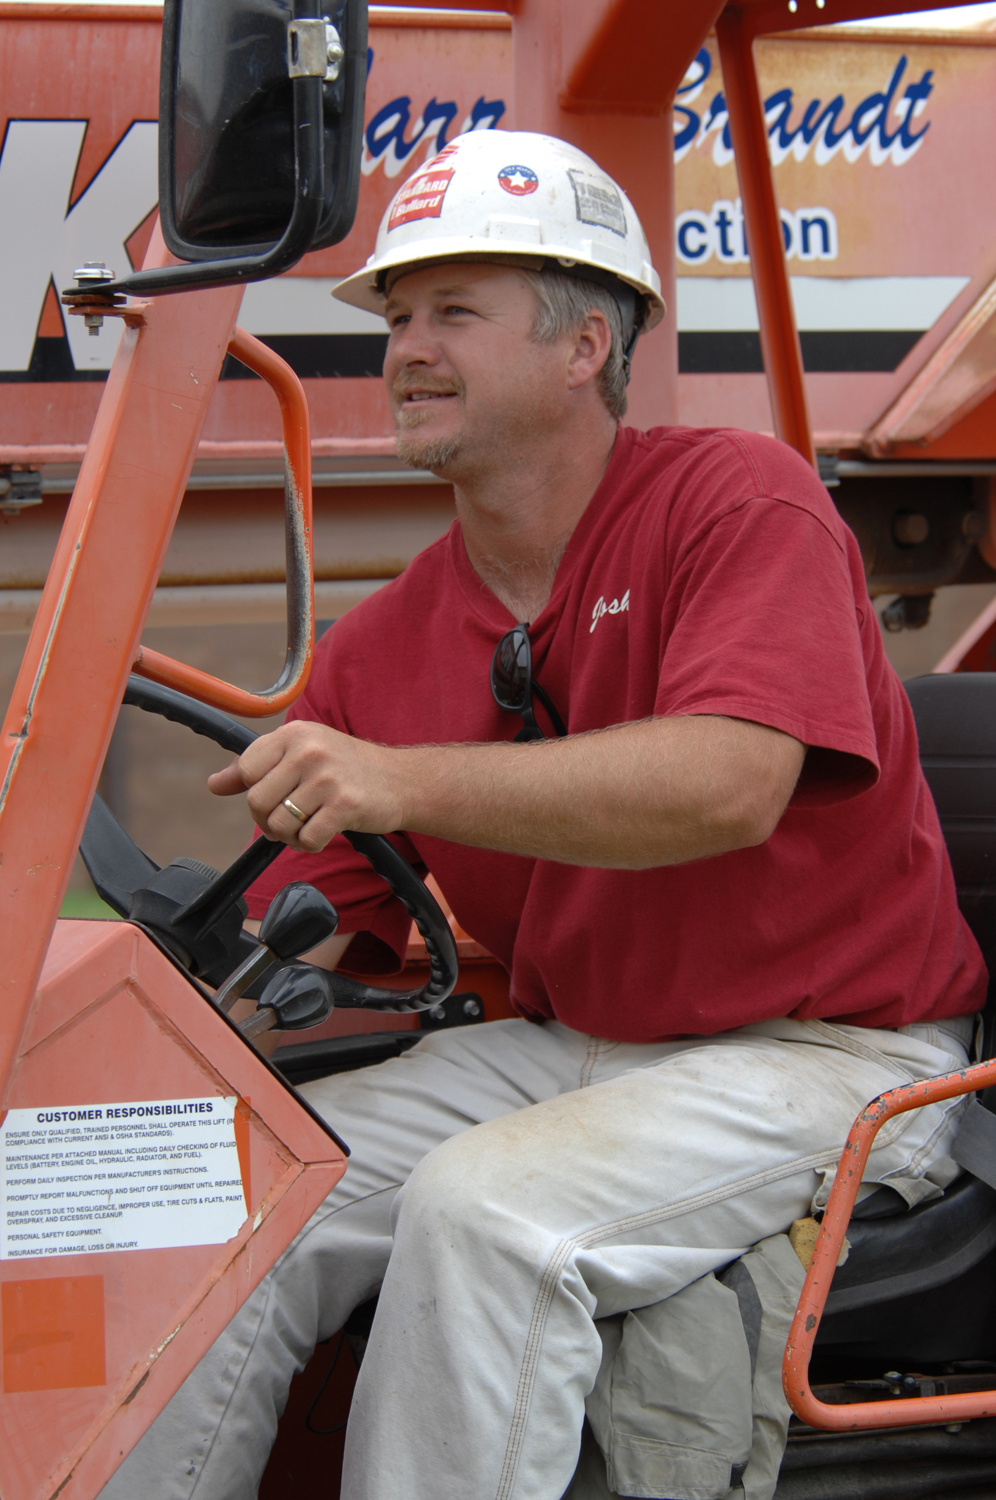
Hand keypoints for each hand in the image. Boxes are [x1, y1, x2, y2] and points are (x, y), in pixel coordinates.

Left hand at [208, 721, 405, 850]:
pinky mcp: (345, 805)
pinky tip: (322, 834)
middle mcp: (309, 751)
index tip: (273, 798)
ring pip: (280, 824)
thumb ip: (256, 768)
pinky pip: (307, 839)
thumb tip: (214, 784)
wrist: (401, 780)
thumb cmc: (346, 768)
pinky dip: (310, 845)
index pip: (246, 771)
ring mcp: (327, 778)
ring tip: (307, 828)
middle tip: (289, 821)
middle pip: (257, 802)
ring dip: (290, 836)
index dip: (254, 793)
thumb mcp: (301, 755)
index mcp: (294, 734)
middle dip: (268, 821)